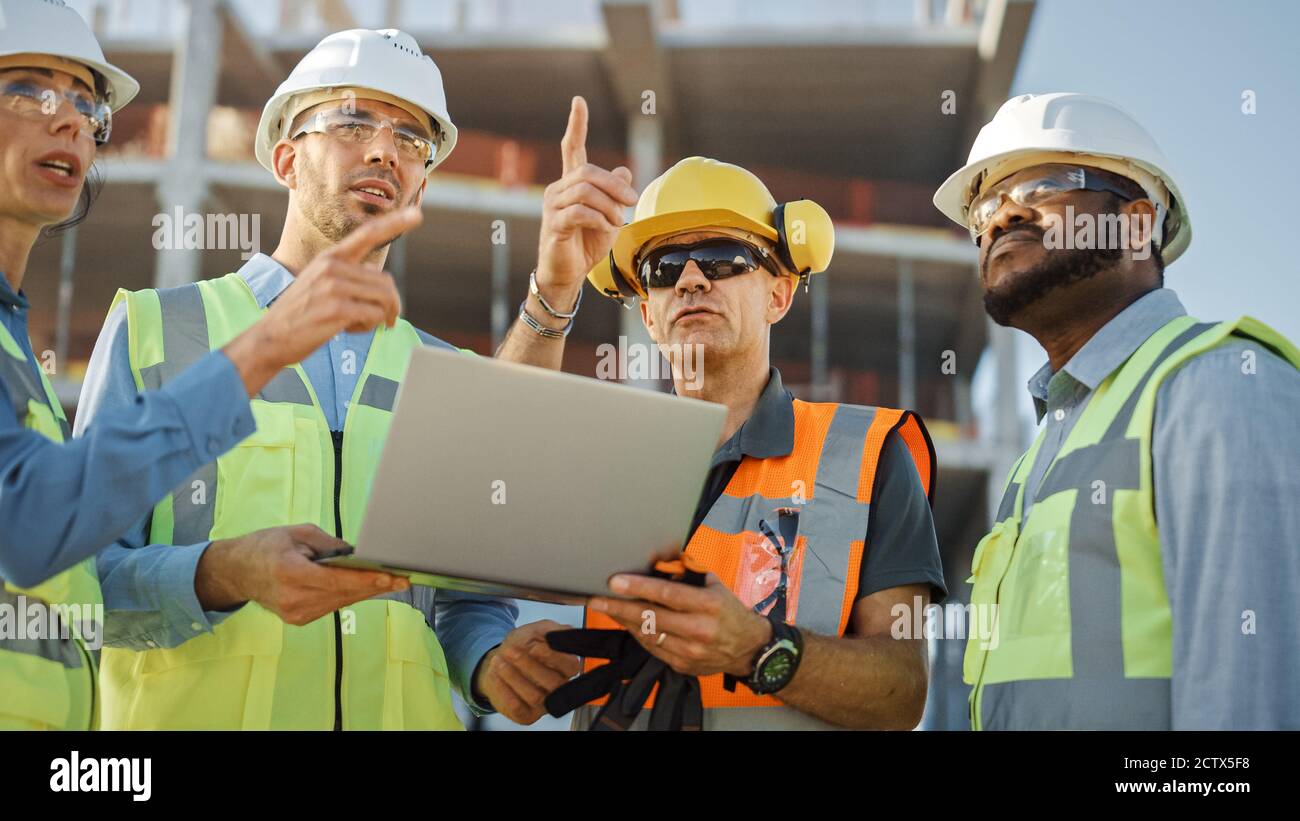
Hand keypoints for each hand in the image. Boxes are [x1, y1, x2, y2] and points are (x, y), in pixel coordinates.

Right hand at [196, 523, 408, 625]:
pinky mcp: (299, 619)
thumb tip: (357, 552)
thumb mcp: (296, 533)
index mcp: (290, 573)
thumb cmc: (265, 547)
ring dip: (365, 592)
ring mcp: (296, 613)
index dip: (367, 581)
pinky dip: (348, 596)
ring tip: (390, 581)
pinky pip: (332, 606)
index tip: (391, 578)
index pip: (337, 581)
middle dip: (375, 586)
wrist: (236, 571)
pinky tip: (365, 588)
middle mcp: (293, 598)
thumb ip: (328, 543)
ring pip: (341, 602)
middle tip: (403, 579)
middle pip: (344, 594)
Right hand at [223, 207, 420, 395]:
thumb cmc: (301, 316)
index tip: (418, 214)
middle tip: (380, 321)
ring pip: (384, 299)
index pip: (367, 235)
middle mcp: (333, 266)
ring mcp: (334, 286)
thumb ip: (349, 279)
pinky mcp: (337, 308)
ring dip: (377, 318)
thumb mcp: (320, 285)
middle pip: (387, 282)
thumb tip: (385, 289)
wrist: (270, 338)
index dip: (395, 223)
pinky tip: (347, 330)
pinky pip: (374, 315)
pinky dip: (368, 327)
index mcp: (330, 257)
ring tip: (355, 324)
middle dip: (389, 306)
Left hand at [474, 619, 581, 724]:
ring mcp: (543, 704)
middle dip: (529, 665)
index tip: (536, 647)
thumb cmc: (521, 646)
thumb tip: (565, 632)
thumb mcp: (536, 630)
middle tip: (511, 651)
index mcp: (566, 668)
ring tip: (498, 661)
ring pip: (534, 696)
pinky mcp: (526, 714)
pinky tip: (496, 675)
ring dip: (513, 676)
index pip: (571, 666)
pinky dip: (504, 689)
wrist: (499, 661)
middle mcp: (558, 688)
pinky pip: (517, 707)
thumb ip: (551, 630)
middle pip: (553, 683)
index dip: (554, 657)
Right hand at [534, 96, 637, 312]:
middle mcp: (558, 189)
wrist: (568, 274)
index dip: (577, 125)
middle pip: (588, 171)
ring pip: (586, 191)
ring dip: (609, 206)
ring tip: (619, 221)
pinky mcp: (553, 224)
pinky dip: (599, 220)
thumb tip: (624, 172)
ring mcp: (552, 206)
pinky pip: (580, 212)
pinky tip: (605, 229)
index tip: (579, 101)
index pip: (572, 148)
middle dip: (614, 185)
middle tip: (631, 203)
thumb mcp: (609, 216)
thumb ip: (614, 194)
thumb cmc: (586, 244)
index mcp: (571, 184)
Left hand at [589, 572, 772, 677]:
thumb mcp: (715, 585)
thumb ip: (688, 574)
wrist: (750, 649)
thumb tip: (662, 561)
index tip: (616, 582)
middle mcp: (699, 629)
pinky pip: (653, 649)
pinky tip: (628, 624)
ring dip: (625, 621)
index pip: (667, 594)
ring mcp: (690, 651)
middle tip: (596, 599)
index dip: (639, 587)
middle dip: (620, 607)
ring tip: (608, 608)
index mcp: (709, 605)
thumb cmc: (730, 612)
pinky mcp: (684, 665)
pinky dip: (639, 635)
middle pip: (651, 617)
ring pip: (649, 635)